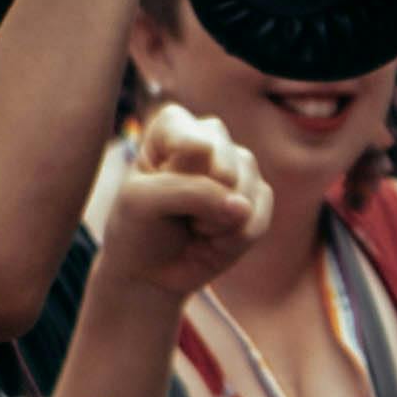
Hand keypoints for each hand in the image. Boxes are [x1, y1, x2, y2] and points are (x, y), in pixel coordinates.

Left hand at [97, 102, 273, 298]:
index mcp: (173, 126)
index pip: (193, 142)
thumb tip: (245, 207)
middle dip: (199, 203)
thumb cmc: (137, 226)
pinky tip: (213, 240)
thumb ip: (191, 193)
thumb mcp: (142, 202)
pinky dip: (234, 239)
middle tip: (175, 214)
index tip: (154, 188)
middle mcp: (211, 139)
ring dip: (216, 223)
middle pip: (224, 166)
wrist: (150, 271)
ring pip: (245, 189)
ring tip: (193, 227)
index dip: (178, 176)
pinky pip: (259, 216)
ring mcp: (238, 167)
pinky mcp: (257, 197)